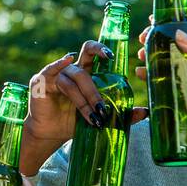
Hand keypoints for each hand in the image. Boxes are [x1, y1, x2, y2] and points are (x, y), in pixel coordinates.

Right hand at [21, 43, 148, 174]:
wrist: (50, 135)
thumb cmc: (73, 123)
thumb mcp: (98, 117)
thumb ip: (120, 114)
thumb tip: (145, 112)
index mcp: (86, 74)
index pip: (95, 55)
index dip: (104, 50)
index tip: (114, 56)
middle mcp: (72, 70)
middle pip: (86, 50)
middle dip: (98, 51)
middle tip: (110, 58)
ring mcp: (56, 74)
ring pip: (76, 77)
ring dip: (87, 96)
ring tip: (96, 115)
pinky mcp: (41, 81)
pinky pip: (52, 70)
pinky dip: (59, 64)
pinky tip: (67, 61)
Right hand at [153, 17, 186, 156]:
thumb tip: (176, 33)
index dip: (172, 19)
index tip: (155, 17)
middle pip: (169, 43)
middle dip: (154, 38)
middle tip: (143, 38)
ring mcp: (184, 76)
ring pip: (160, 61)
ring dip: (148, 56)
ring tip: (141, 56)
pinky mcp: (176, 93)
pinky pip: (158, 82)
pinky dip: (147, 76)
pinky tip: (141, 74)